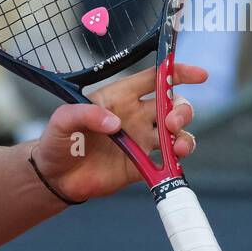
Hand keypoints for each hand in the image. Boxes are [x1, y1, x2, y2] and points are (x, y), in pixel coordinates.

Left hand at [28, 63, 205, 202]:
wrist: (53, 177)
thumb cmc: (56, 141)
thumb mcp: (62, 120)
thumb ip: (84, 114)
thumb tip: (114, 124)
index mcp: (120, 97)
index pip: (155, 79)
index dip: (178, 73)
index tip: (198, 75)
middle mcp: (135, 117)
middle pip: (173, 105)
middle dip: (183, 109)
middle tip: (172, 122)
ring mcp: (140, 141)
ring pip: (177, 133)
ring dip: (185, 136)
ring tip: (177, 145)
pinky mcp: (141, 166)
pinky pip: (168, 162)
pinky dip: (177, 162)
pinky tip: (173, 163)